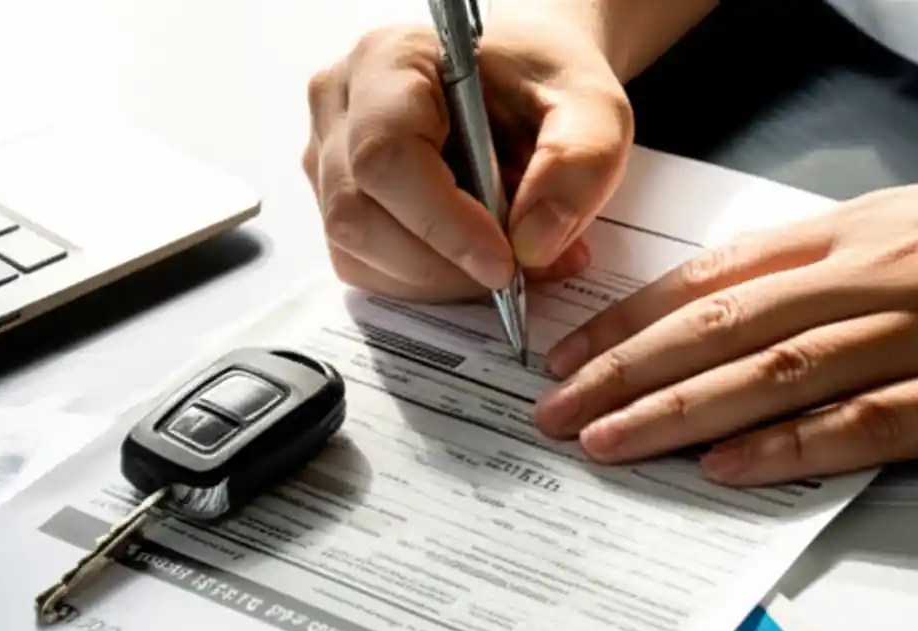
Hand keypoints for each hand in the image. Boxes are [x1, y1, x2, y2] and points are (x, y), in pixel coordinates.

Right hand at [302, 6, 632, 300]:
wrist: (518, 82)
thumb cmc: (541, 80)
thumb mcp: (592, 105)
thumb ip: (578, 162)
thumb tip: (533, 243)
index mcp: (389, 60)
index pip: (386, 154)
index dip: (441, 222)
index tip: (503, 263)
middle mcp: (339, 106)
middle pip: (358, 214)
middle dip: (442, 264)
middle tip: (517, 273)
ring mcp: (326, 157)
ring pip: (355, 250)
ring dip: (434, 279)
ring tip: (503, 261)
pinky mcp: (334, 202)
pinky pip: (362, 265)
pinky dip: (421, 281)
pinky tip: (467, 259)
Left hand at [533, 184, 917, 484]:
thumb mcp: (899, 231)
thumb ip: (814, 267)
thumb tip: (718, 311)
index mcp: (848, 234)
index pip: (713, 277)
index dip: (629, 319)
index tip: (566, 356)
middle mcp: (871, 275)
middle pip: (722, 323)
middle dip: (625, 370)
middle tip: (556, 409)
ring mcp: (917, 330)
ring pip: (775, 370)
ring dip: (678, 410)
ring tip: (605, 440)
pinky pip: (867, 421)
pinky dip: (790, 445)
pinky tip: (722, 466)